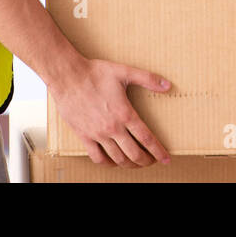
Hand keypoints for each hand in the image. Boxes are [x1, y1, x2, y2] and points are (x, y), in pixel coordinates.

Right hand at [48, 56, 172, 166]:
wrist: (68, 77)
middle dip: (146, 161)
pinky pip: (97, 157)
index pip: (146, 138)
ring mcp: (97, 134)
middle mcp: (112, 128)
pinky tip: (113, 162)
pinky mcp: (84, 136)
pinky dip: (107, 163)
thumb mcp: (125, 72)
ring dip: (130, 164)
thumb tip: (167, 85)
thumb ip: (148, 79)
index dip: (158, 151)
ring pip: (117, 158)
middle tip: (153, 161)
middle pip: (134, 153)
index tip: (166, 158)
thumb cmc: (95, 73)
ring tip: (137, 163)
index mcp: (125, 114)